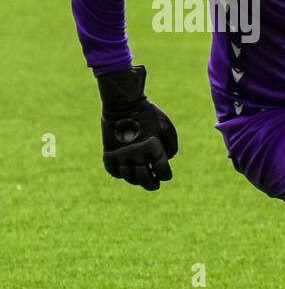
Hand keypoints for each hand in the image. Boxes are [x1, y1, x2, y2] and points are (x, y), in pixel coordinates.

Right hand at [97, 65, 178, 190]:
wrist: (123, 103)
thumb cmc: (148, 113)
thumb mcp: (166, 126)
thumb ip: (171, 145)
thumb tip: (167, 160)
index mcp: (153, 148)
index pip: (162, 171)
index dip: (165, 175)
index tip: (165, 175)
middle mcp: (137, 154)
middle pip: (145, 178)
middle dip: (152, 184)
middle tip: (155, 185)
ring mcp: (121, 154)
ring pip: (128, 177)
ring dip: (136, 181)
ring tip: (141, 179)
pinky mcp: (108, 151)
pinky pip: (113, 170)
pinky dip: (119, 173)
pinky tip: (126, 171)